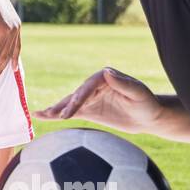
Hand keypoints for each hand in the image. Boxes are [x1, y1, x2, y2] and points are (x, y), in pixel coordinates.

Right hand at [36, 66, 161, 133]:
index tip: (74, 108)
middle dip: (65, 105)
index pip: (88, 86)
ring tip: (40, 114)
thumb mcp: (139, 94)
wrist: (149, 117)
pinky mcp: (88, 110)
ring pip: (70, 103)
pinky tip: (41, 116)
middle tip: (57, 115)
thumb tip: (107, 72)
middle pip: (76, 95)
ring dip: (56, 109)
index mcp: (105, 77)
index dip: (80, 97)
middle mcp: (94, 85)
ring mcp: (90, 98)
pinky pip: (70, 112)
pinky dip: (56, 114)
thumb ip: (124, 83)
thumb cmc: (148, 104)